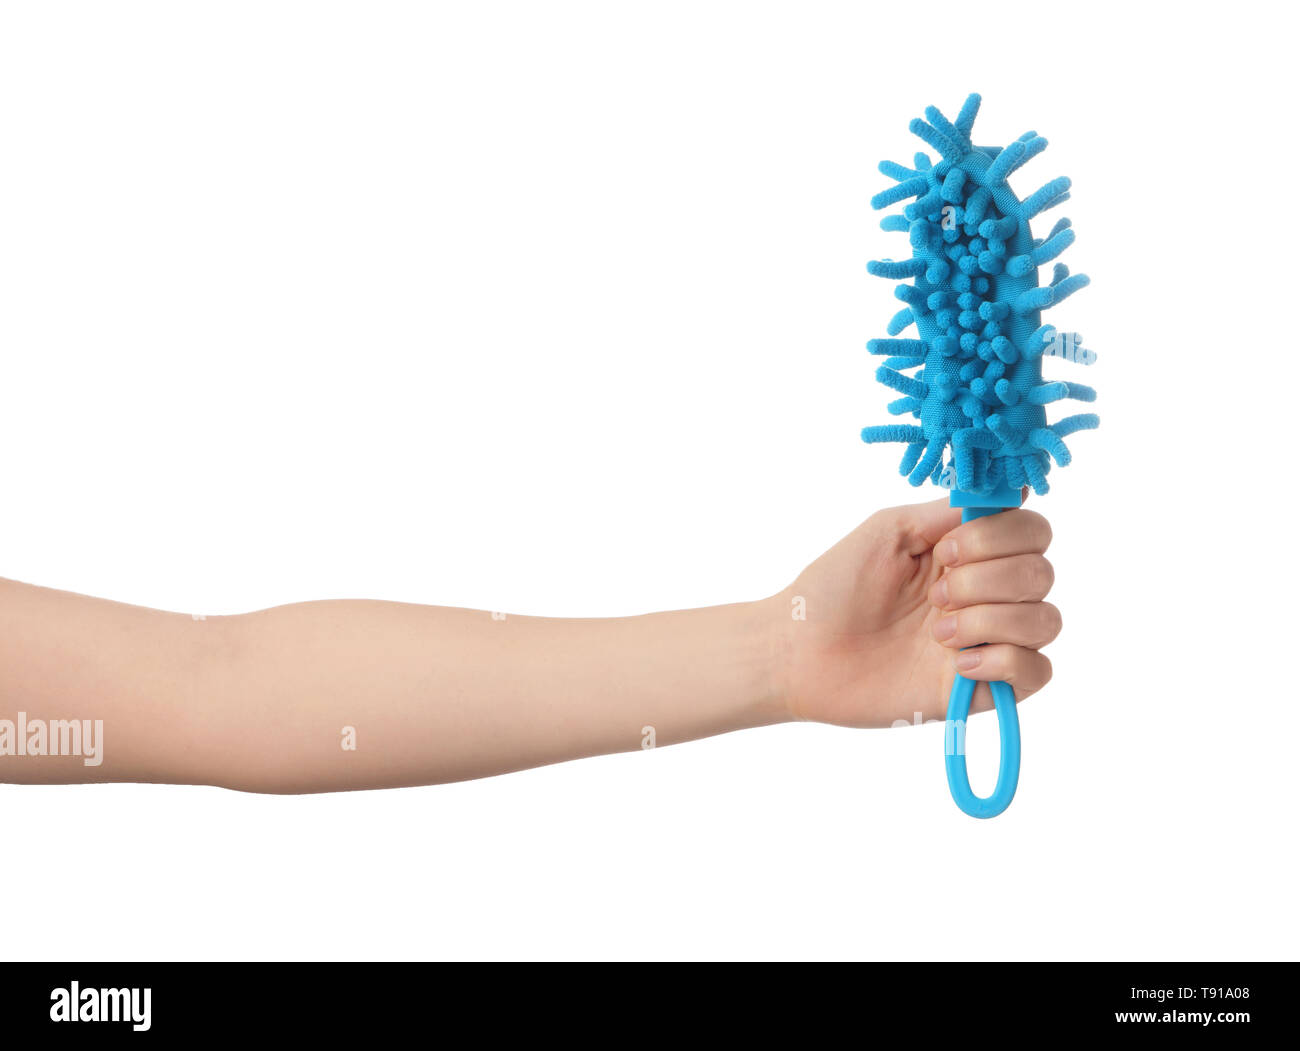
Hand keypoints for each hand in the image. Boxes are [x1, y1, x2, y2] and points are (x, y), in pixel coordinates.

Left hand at [772, 497, 1057, 727]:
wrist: (800, 652)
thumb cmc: (834, 588)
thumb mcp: (890, 530)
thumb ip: (951, 511)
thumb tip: (1013, 490)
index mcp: (967, 553)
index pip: (1032, 531)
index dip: (1000, 536)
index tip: (946, 551)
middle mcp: (985, 594)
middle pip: (1041, 572)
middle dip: (988, 580)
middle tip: (935, 595)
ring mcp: (987, 641)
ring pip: (1046, 620)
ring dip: (991, 621)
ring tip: (936, 633)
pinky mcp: (982, 686)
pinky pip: (1038, 672)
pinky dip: (1006, 662)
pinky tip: (957, 664)